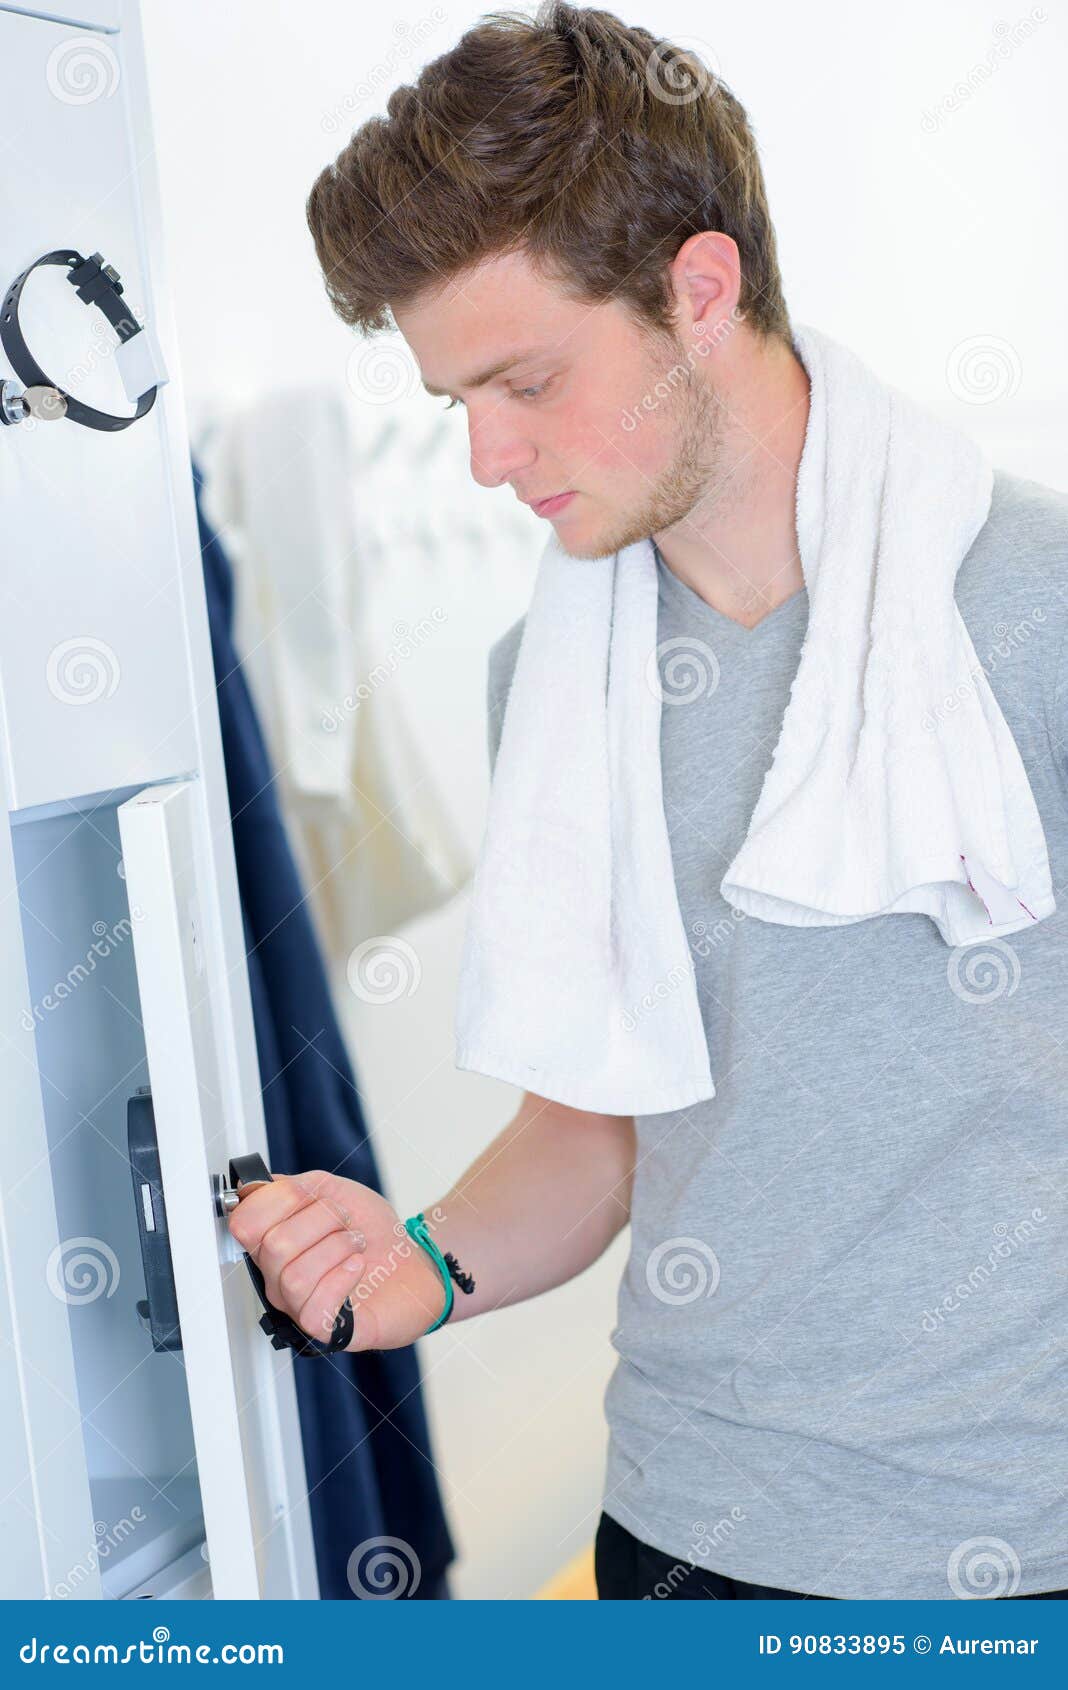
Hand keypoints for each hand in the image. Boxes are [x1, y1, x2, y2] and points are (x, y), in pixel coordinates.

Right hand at [226, 1169, 446, 1350]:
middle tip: (345, 1222)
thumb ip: (292, 1187)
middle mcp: (277, 1278)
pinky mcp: (326, 1330)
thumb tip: (255, 1188)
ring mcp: (299, 1306)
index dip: (279, 1200)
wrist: (412, 1259)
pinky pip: (314, 1308)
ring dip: (337, 1248)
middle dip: (321, 1220)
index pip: (243, 1224)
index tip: (310, 1195)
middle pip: (273, 1247)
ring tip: (357, 1244)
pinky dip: (343, 1277)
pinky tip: (357, 1268)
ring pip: (294, 1277)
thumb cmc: (371, 1230)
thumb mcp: (333, 1191)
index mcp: (272, 1243)